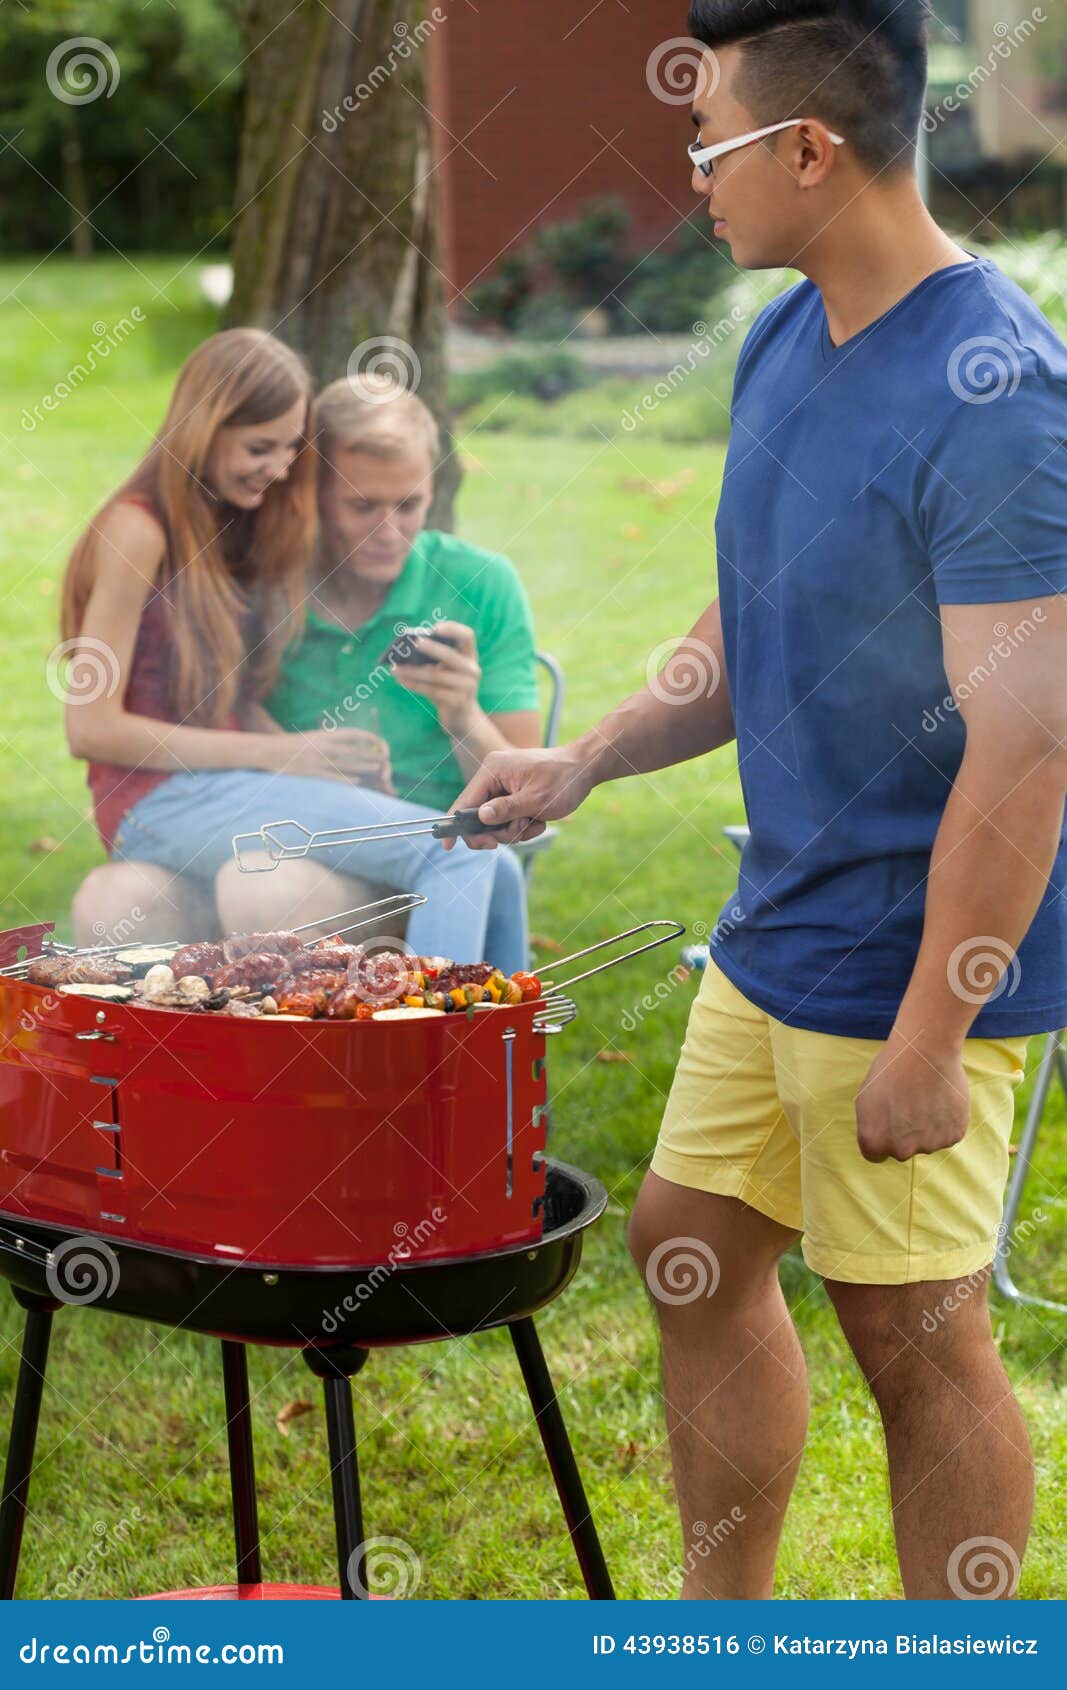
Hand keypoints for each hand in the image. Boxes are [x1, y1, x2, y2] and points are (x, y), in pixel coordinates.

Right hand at [277, 728, 392, 786]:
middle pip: (353, 750)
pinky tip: (358, 781)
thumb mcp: (314, 737)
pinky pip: (334, 777)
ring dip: (364, 766)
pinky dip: (347, 779)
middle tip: (384, 757)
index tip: (378, 740)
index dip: (367, 737)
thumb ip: (331, 739)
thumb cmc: (294, 744)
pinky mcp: (313, 774)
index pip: (352, 734)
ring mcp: (319, 761)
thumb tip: (352, 741)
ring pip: (347, 764)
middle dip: (371, 754)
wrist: (271, 751)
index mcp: (324, 735)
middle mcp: (324, 747)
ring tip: (377, 768)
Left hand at [389, 621, 481, 735]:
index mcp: (470, 657)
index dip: (453, 629)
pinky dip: (413, 685)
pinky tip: (401, 680)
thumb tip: (405, 651)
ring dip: (412, 671)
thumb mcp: (446, 672)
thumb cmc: (449, 689)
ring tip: (395, 668)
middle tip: (413, 643)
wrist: (463, 719)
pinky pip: (430, 691)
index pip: (467, 636)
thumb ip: (433, 660)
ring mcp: (467, 687)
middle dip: (430, 648)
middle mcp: (472, 670)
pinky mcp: (457, 702)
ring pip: (435, 675)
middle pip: (450, 655)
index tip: (434, 627)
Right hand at [442, 743, 595, 850]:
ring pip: (495, 823)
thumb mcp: (536, 799)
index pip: (464, 802)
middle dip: (498, 831)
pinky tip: (539, 820)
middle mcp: (493, 777)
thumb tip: (480, 817)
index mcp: (492, 771)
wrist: (585, 768)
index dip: (455, 826)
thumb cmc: (563, 779)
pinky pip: (508, 820)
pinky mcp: (513, 795)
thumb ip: (506, 809)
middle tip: (518, 831)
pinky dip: (523, 826)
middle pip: (478, 817)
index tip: (447, 847)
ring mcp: (503, 786)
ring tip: (535, 822)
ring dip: (515, 830)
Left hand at [856, 1038, 969, 1163]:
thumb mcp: (865, 1099)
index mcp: (874, 1142)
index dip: (881, 1135)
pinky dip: (946, 1120)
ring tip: (926, 1096)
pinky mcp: (953, 1136)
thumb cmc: (891, 1070)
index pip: (876, 1154)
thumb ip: (872, 1126)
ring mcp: (929, 1146)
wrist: (925, 1052)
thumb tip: (882, 1138)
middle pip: (902, 1150)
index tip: (887, 1119)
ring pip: (927, 1141)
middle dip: (904, 1133)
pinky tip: (942, 1098)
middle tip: (909, 1103)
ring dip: (926, 1126)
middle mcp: (901, 1151)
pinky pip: (947, 1133)